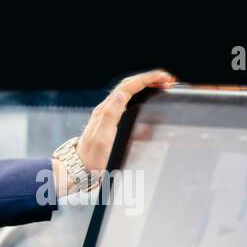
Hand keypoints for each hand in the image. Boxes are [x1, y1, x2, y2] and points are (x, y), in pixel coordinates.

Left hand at [54, 69, 175, 195]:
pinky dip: (141, 102)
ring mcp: (108, 116)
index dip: (147, 79)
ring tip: (161, 87)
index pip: (128, 87)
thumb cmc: (91, 158)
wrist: (79, 170)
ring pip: (129, 95)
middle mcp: (106, 110)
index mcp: (105, 110)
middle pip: (129, 87)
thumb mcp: (101, 137)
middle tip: (167, 80)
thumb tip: (120, 94)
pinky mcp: (111, 124)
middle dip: (149, 80)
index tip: (163, 77)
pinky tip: (149, 107)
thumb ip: (110, 115)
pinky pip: (128, 107)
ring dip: (146, 88)